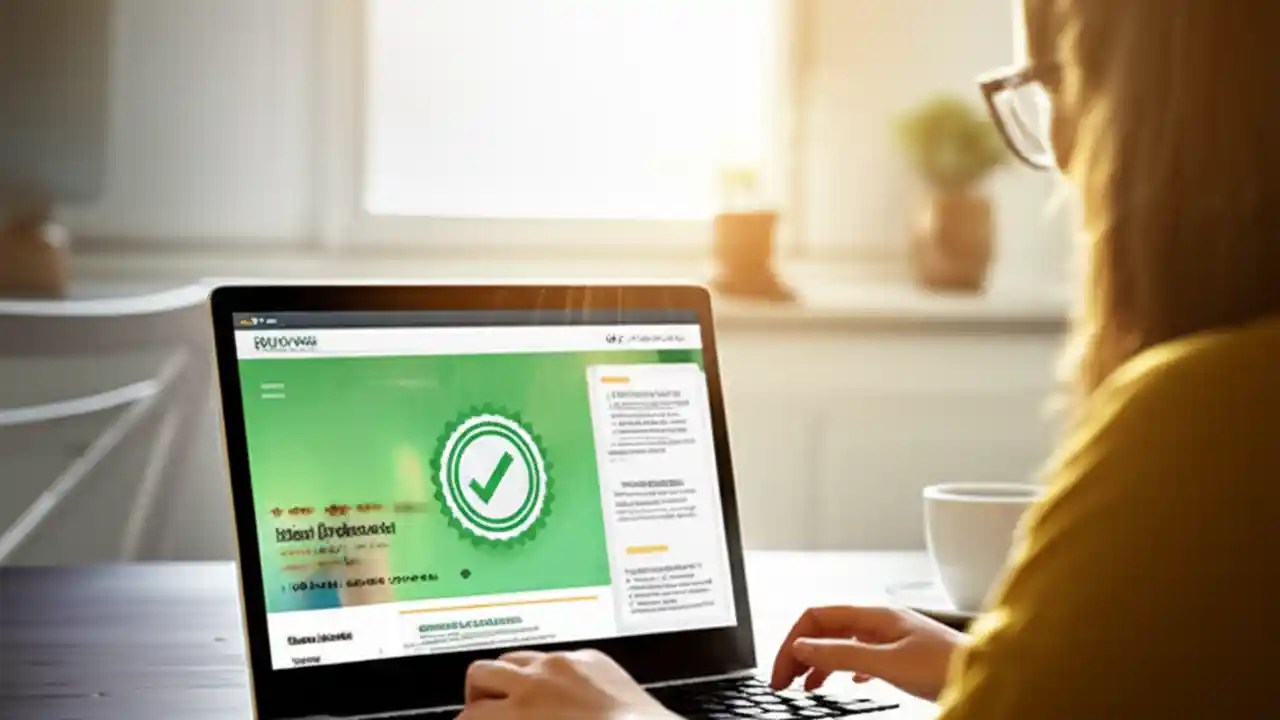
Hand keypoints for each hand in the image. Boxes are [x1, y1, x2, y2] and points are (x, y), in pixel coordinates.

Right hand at [459, 649, 676, 719]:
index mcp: (520, 710)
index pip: (471, 713)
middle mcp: (537, 679)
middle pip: (480, 672)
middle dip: (477, 694)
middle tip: (485, 710)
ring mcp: (564, 662)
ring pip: (515, 656)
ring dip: (509, 676)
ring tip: (517, 695)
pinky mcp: (590, 656)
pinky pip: (557, 657)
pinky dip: (550, 672)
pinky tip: (560, 690)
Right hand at [770, 605, 967, 700]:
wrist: (987, 673)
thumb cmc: (948, 664)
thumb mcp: (886, 662)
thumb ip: (842, 656)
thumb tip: (802, 648)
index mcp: (873, 616)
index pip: (816, 618)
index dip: (793, 642)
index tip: (781, 671)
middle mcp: (879, 622)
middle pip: (825, 630)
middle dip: (800, 653)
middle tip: (783, 682)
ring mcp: (890, 637)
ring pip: (841, 644)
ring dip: (818, 663)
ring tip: (805, 685)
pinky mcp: (901, 654)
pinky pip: (860, 656)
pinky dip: (843, 669)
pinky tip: (846, 682)